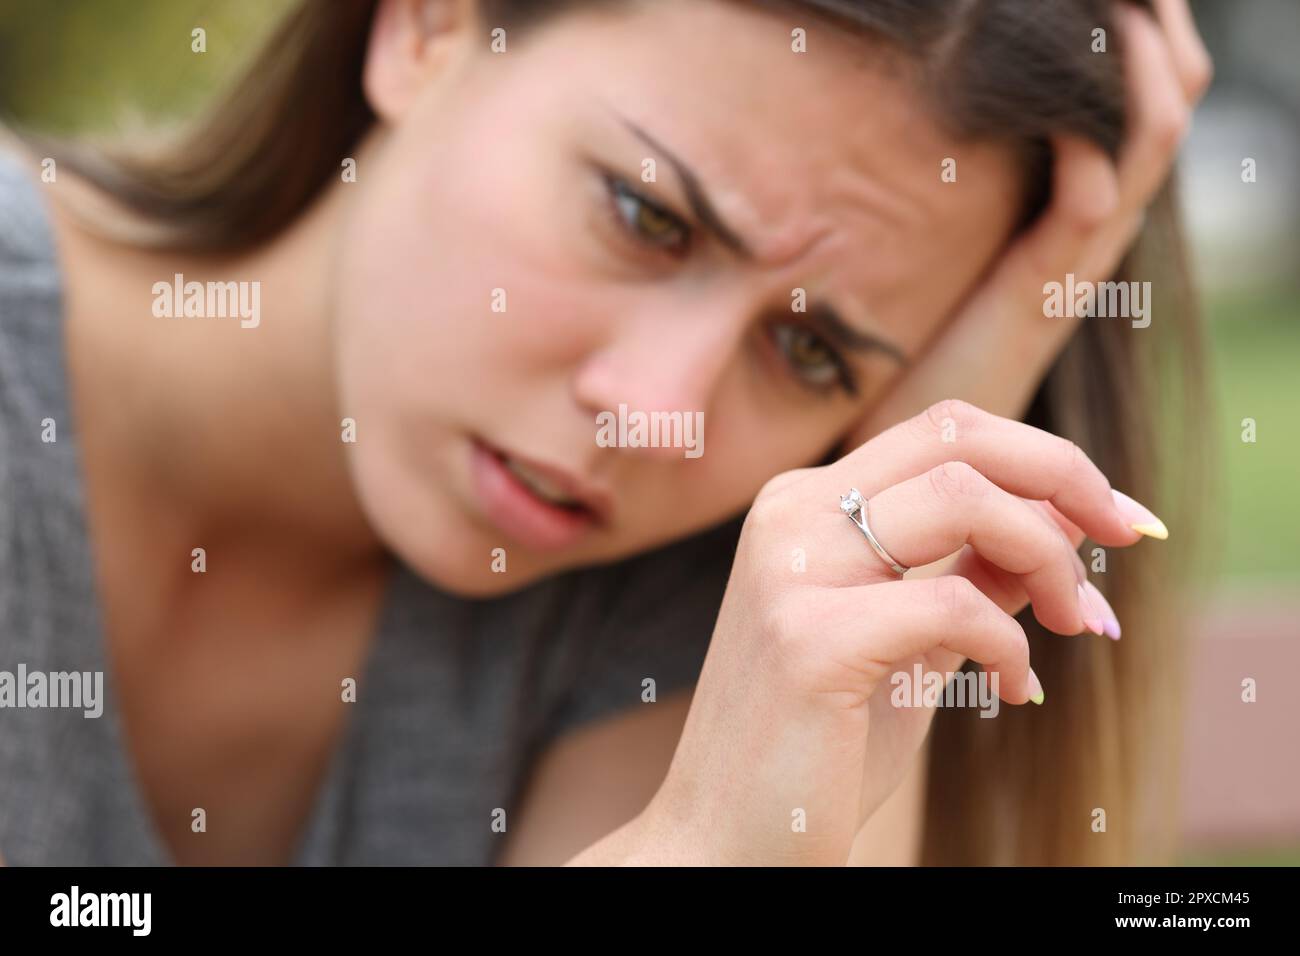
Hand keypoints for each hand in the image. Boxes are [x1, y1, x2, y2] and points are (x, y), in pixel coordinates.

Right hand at [636, 400, 1165, 864]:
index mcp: (805, 506)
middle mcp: (790, 517)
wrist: (729, 837)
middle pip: (957, 434)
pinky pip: (954, 605)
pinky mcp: (809, 640)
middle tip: (1129, 539)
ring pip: (963, 496)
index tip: (1118, 518)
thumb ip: (973, 573)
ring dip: (1050, 557)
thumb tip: (1069, 522)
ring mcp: (793, 572)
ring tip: (1072, 626)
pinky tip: (1013, 695)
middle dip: (1066, 477)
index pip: (944, 429)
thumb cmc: (822, 744)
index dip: (1046, 458)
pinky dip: (1012, 646)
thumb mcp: (913, 642)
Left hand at [844, 0, 1211, 437]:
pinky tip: (1051, 102)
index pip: (1149, 100)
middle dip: (1154, 29)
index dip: (1144, 35)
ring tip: (1111, 4)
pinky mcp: (1043, 293)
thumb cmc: (927, 353)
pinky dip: (1080, 137)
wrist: (927, 459)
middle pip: (1169, 100)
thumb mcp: (959, 253)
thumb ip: (973, 189)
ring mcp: (1078, 259)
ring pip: (1150, 136)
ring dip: (1134, 62)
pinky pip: (1090, 198)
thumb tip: (952, 109)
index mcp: (1082, 210)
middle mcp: (1095, 228)